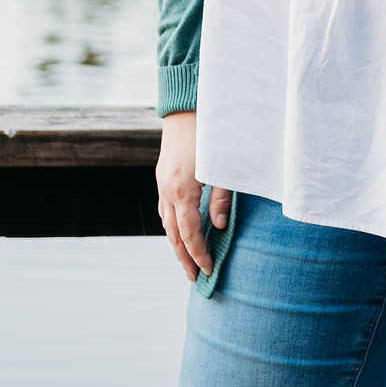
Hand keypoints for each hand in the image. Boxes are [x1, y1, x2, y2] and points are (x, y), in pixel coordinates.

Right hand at [155, 111, 230, 279]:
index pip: (189, 234)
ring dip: (176, 245)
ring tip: (188, 262)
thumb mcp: (223, 167)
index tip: (209, 271)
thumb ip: (220, 198)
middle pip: (173, 235)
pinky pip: (164, 210)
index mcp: (182, 190)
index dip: (199, 255)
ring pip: (166, 223)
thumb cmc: (212, 136)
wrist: (186, 107)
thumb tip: (218, 228)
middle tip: (195, 279)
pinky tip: (181, 233)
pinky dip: (172, 227)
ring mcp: (162, 184)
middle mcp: (167, 191)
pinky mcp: (162, 177)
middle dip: (184, 258)